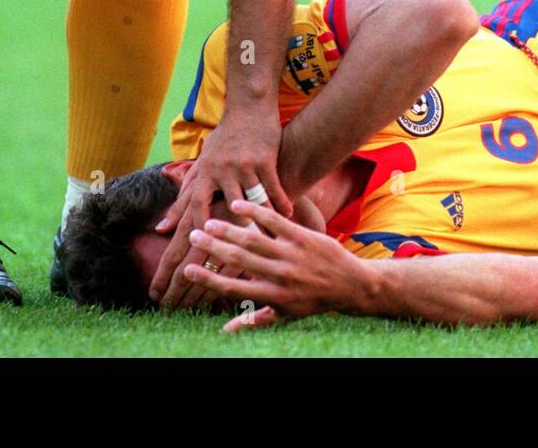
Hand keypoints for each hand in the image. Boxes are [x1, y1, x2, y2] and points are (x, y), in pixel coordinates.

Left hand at [149, 107, 291, 307]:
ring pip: (253, 200)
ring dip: (262, 221)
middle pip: (226, 209)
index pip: (197, 207)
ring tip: (268, 242)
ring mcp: (244, 165)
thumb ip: (184, 194)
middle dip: (232, 233)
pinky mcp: (264, 159)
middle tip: (236, 253)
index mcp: (205, 173)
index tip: (200, 252)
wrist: (248, 108)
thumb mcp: (202, 161)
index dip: (198, 231)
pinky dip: (280, 202)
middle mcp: (222, 170)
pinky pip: (273, 187)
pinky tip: (287, 215)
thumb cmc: (224, 138)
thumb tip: (161, 228)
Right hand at [182, 200, 368, 330]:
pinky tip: (237, 205)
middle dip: (213, 247)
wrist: (349, 285)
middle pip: (239, 260)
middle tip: (193, 236)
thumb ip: (253, 320)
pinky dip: (255, 212)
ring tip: (209, 221)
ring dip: (229, 229)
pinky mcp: (303, 237)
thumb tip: (224, 331)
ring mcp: (292, 255)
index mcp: (272, 296)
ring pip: (254, 239)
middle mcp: (280, 276)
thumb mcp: (284, 315)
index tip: (188, 269)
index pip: (233, 288)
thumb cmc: (312, 301)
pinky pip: (275, 221)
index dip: (209, 278)